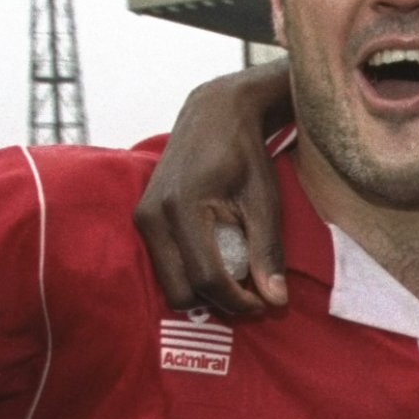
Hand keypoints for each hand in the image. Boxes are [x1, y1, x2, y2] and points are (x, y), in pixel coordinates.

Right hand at [134, 65, 292, 311]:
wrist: (214, 114)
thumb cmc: (245, 153)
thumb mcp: (264, 201)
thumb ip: (267, 251)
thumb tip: (275, 300)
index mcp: (182, 207)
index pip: (206, 277)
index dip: (237, 301)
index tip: (264, 303)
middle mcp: (153, 215)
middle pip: (179, 291)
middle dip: (217, 301)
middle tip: (250, 294)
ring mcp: (143, 217)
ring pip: (169, 283)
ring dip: (203, 290)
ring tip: (237, 277)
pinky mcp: (143, 218)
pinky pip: (164, 265)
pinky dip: (191, 274)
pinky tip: (219, 260)